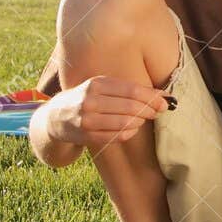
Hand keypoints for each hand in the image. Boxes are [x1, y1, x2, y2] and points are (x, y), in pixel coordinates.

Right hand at [45, 77, 168, 149]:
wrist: (55, 117)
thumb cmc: (86, 98)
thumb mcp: (100, 86)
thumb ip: (127, 89)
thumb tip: (161, 95)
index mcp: (96, 84)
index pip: (132, 90)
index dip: (152, 96)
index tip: (165, 101)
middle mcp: (90, 101)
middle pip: (131, 107)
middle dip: (150, 110)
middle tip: (158, 111)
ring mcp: (87, 120)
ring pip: (125, 124)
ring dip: (140, 122)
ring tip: (142, 119)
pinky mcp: (86, 136)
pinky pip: (116, 137)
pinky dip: (129, 133)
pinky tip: (131, 129)